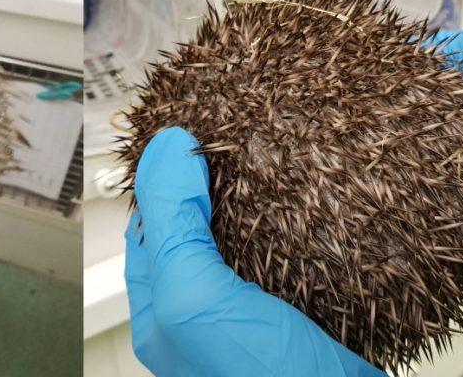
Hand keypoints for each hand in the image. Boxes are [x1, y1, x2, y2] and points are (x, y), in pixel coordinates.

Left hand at [125, 127, 384, 376]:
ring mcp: (252, 320)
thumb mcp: (197, 295)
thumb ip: (174, 226)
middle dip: (211, 191)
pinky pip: (291, 264)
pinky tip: (314, 214)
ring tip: (274, 167)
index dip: (163, 183)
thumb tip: (166, 150)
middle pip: (196, 236)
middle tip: (234, 145)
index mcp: (163, 313)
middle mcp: (202, 318)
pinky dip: (298, 234)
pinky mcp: (302, 321)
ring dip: (257, 209)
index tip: (185, 140)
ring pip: (244, 248)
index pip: (148, 231)